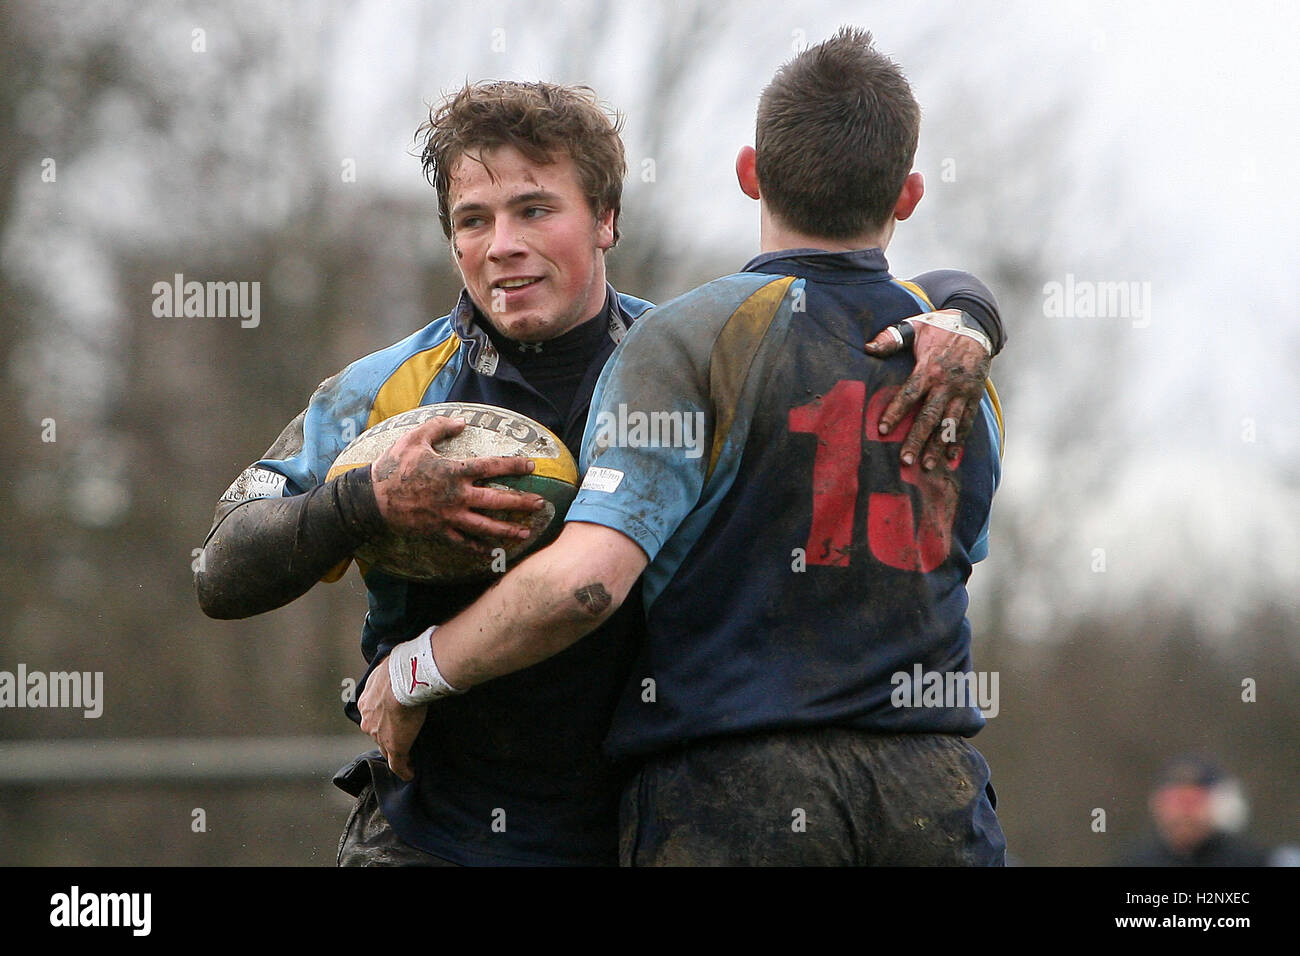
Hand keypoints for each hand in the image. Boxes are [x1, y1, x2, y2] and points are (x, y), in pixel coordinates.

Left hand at [357, 659, 426, 781]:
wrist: (402, 680)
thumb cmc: (398, 669)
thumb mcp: (388, 666)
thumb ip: (389, 671)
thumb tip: (399, 663)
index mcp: (366, 703)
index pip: (373, 716)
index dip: (382, 719)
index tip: (392, 720)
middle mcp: (368, 721)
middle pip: (377, 733)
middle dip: (386, 735)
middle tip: (401, 736)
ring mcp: (380, 736)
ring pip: (386, 748)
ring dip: (395, 751)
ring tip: (407, 757)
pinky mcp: (395, 746)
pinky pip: (398, 763)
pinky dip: (404, 770)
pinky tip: (410, 773)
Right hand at [370, 416, 544, 550]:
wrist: (372, 498)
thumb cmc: (394, 465)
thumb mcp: (415, 438)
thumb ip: (440, 426)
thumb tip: (462, 422)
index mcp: (454, 471)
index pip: (492, 467)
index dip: (513, 465)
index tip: (530, 465)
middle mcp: (457, 496)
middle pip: (497, 500)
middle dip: (521, 503)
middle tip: (540, 505)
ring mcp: (449, 516)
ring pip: (485, 526)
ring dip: (507, 530)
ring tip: (525, 533)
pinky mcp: (439, 531)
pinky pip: (463, 543)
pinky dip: (478, 549)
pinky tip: (492, 553)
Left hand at [864, 310, 991, 470]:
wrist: (977, 323)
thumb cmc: (940, 327)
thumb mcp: (915, 326)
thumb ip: (891, 337)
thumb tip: (867, 348)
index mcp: (929, 367)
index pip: (909, 394)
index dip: (895, 412)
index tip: (882, 430)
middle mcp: (947, 383)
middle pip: (929, 416)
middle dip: (917, 439)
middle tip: (905, 461)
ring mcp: (963, 391)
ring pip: (949, 424)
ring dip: (938, 446)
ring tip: (927, 466)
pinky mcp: (975, 396)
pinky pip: (967, 421)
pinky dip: (959, 440)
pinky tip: (951, 458)